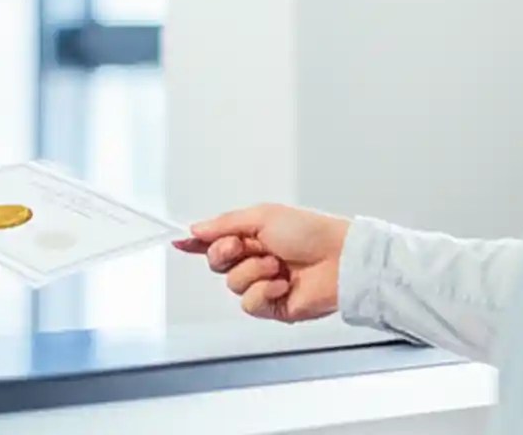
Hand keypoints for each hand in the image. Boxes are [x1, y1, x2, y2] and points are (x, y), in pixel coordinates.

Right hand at [174, 204, 349, 322]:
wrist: (339, 260)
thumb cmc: (310, 232)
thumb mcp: (263, 216)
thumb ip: (225, 223)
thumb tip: (196, 229)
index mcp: (253, 236)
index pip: (217, 241)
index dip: (199, 242)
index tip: (182, 242)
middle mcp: (255, 260)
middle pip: (217, 263)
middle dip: (225, 253)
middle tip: (243, 246)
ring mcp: (263, 284)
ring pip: (232, 284)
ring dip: (253, 271)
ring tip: (277, 265)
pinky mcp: (273, 306)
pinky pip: (249, 304)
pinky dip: (264, 291)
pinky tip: (282, 283)